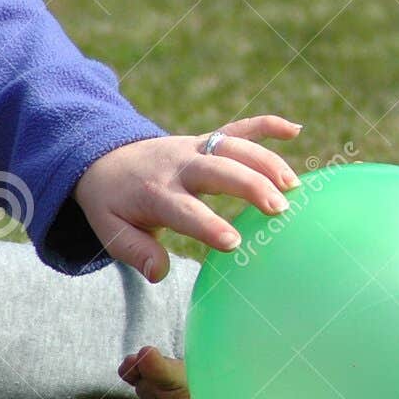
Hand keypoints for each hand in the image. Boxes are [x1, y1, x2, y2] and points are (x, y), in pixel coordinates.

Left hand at [73, 115, 302, 282]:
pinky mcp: (208, 138)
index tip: (235, 243)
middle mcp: (179, 165)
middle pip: (219, 171)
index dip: (209, 226)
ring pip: (235, 147)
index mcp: (154, 192)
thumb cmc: (114, 203)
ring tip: (294, 186)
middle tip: (280, 209)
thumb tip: (159, 273)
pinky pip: (240, 126)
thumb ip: (136, 252)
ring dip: (267, 162)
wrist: (104, 158)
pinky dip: (267, 124)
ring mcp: (196, 147)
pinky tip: (295, 130)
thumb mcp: (111, 231)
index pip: (185, 210)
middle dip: (251, 186)